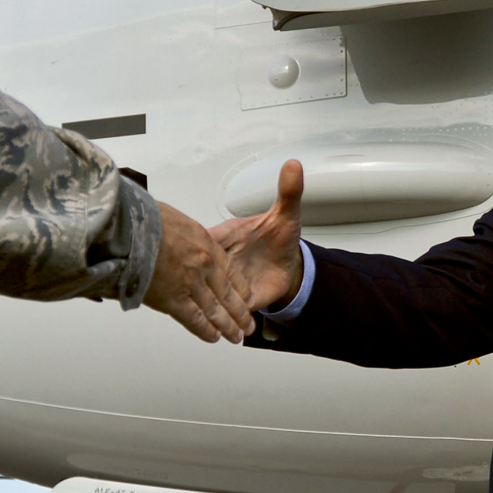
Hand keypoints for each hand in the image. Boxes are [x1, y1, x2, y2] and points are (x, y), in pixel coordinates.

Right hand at [143, 202, 253, 343]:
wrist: (130, 228)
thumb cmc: (145, 219)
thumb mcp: (174, 218)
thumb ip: (182, 235)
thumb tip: (176, 241)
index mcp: (205, 243)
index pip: (230, 270)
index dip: (240, 287)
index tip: (246, 296)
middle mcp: (203, 265)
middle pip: (227, 293)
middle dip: (239, 311)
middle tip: (247, 323)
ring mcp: (190, 284)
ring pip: (215, 310)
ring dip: (228, 325)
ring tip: (235, 336)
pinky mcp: (173, 300)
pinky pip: (194, 319)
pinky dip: (205, 330)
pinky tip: (213, 336)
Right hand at [208, 159, 306, 311]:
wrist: (286, 266)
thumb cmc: (278, 238)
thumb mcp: (287, 214)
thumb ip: (289, 191)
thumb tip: (294, 165)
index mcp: (223, 236)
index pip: (202, 241)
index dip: (198, 248)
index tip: (202, 255)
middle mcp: (217, 260)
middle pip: (198, 271)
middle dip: (203, 281)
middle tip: (216, 287)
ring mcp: (221, 281)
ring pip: (205, 295)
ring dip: (215, 306)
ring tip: (229, 310)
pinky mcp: (231, 300)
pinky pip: (218, 312)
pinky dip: (222, 320)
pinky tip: (229, 327)